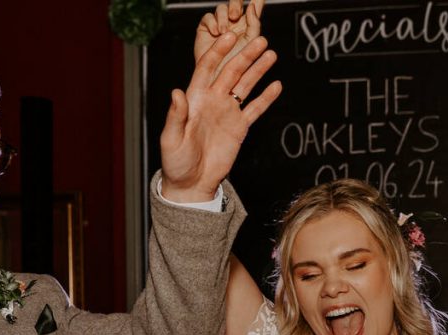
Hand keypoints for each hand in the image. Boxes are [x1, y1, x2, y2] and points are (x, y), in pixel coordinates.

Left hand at [160, 33, 281, 202]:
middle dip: (245, 55)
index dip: (218, 52)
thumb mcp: (171, 139)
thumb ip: (176, 116)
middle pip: (231, 72)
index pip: (207, 68)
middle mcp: (212, 101)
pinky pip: (255, 109)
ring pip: (245, 86)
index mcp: (194, 99)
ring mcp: (227, 113)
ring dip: (258, 70)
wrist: (191, 184)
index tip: (229, 37)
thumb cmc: (176, 163)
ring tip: (271, 54)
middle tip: (260, 40)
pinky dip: (266, 97)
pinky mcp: (239, 127)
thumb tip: (176, 92)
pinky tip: (276, 85)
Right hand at [194, 0, 263, 64]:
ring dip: (223, 17)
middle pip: (236, 2)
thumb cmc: (237, 66)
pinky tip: (215, 33)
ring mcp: (220, 25)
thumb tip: (252, 7)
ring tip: (224, 32)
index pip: (254, 6)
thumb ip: (254, 23)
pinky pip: (208, 17)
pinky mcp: (206, 29)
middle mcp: (234, 23)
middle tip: (235, 16)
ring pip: (221, 8)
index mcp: (248, 25)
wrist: (219, 78)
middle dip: (235, 3)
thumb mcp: (251, 43)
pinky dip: (212, 23)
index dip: (257, 0)